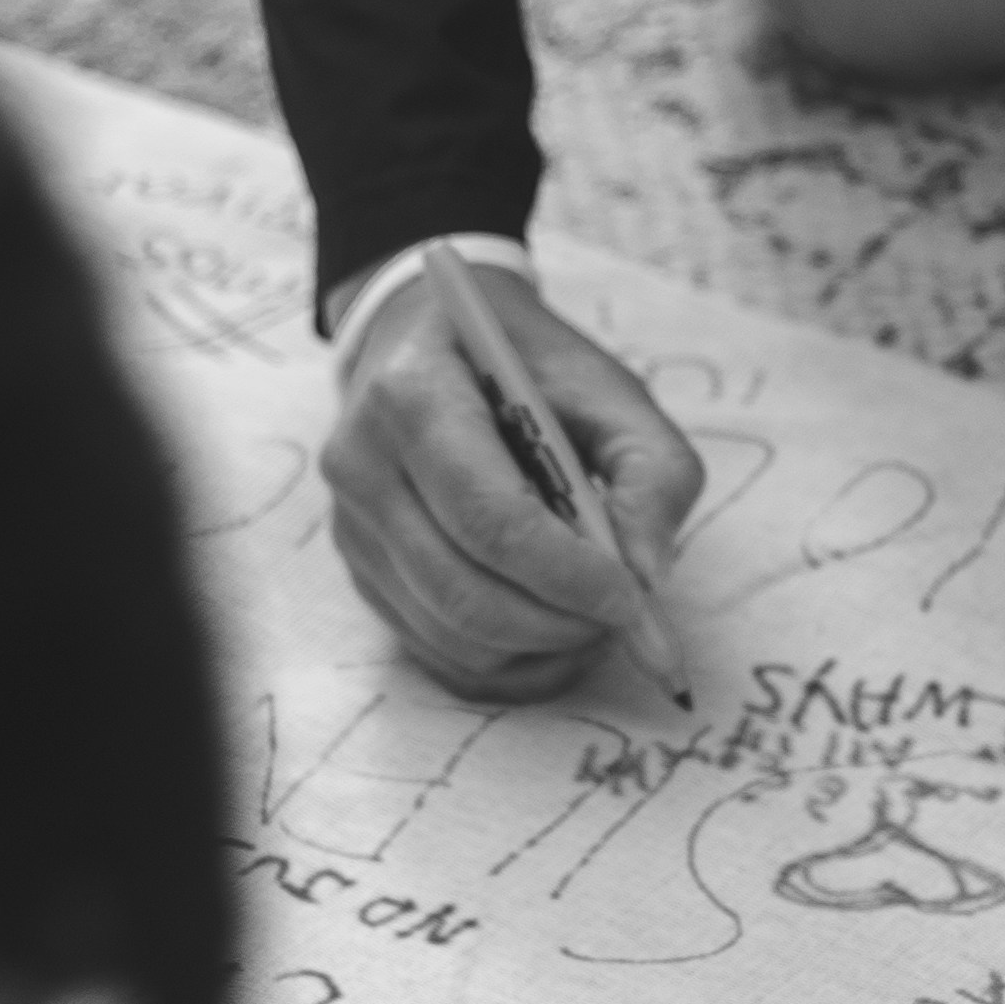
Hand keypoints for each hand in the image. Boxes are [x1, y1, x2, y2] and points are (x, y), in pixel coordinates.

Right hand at [324, 260, 706, 704]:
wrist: (427, 340)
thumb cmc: (525, 364)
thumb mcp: (607, 387)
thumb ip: (653, 471)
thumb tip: (648, 578)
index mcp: (413, 396)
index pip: (487, 516)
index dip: (567, 574)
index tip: (632, 598)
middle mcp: (362, 465)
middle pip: (461, 589)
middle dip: (558, 623)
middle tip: (624, 619)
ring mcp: (351, 526)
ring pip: (450, 634)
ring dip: (537, 647)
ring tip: (591, 615)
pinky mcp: (360, 572)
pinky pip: (435, 652)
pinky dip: (506, 663)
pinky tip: (550, 630)